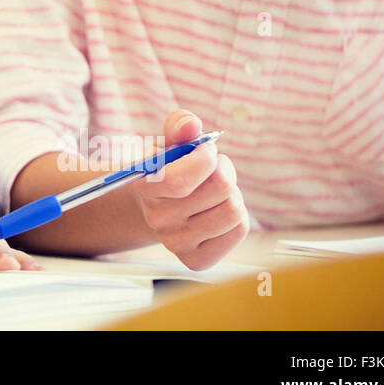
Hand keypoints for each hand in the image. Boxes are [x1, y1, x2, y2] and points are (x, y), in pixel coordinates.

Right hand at [131, 110, 249, 269]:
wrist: (160, 206)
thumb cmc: (168, 169)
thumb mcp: (168, 142)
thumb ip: (179, 126)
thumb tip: (191, 124)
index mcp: (145, 187)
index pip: (180, 181)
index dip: (205, 159)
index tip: (206, 151)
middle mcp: (157, 219)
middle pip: (220, 190)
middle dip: (224, 171)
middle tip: (213, 170)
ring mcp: (176, 242)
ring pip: (233, 211)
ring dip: (233, 194)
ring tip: (217, 192)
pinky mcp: (196, 260)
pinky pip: (238, 232)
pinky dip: (238, 218)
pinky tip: (219, 212)